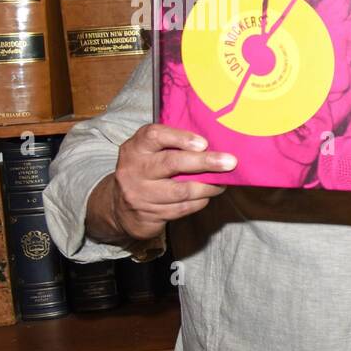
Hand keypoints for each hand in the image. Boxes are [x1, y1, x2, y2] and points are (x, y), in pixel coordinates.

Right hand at [87, 124, 235, 243]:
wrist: (120, 207)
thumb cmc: (146, 171)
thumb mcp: (149, 153)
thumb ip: (172, 145)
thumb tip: (215, 143)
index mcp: (135, 148)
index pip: (154, 136)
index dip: (180, 138)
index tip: (204, 143)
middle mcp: (133, 170)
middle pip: (171, 163)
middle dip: (204, 162)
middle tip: (230, 162)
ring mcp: (140, 194)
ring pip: (181, 190)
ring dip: (208, 187)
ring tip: (223, 182)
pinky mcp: (149, 214)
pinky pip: (183, 208)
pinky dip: (200, 201)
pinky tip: (207, 195)